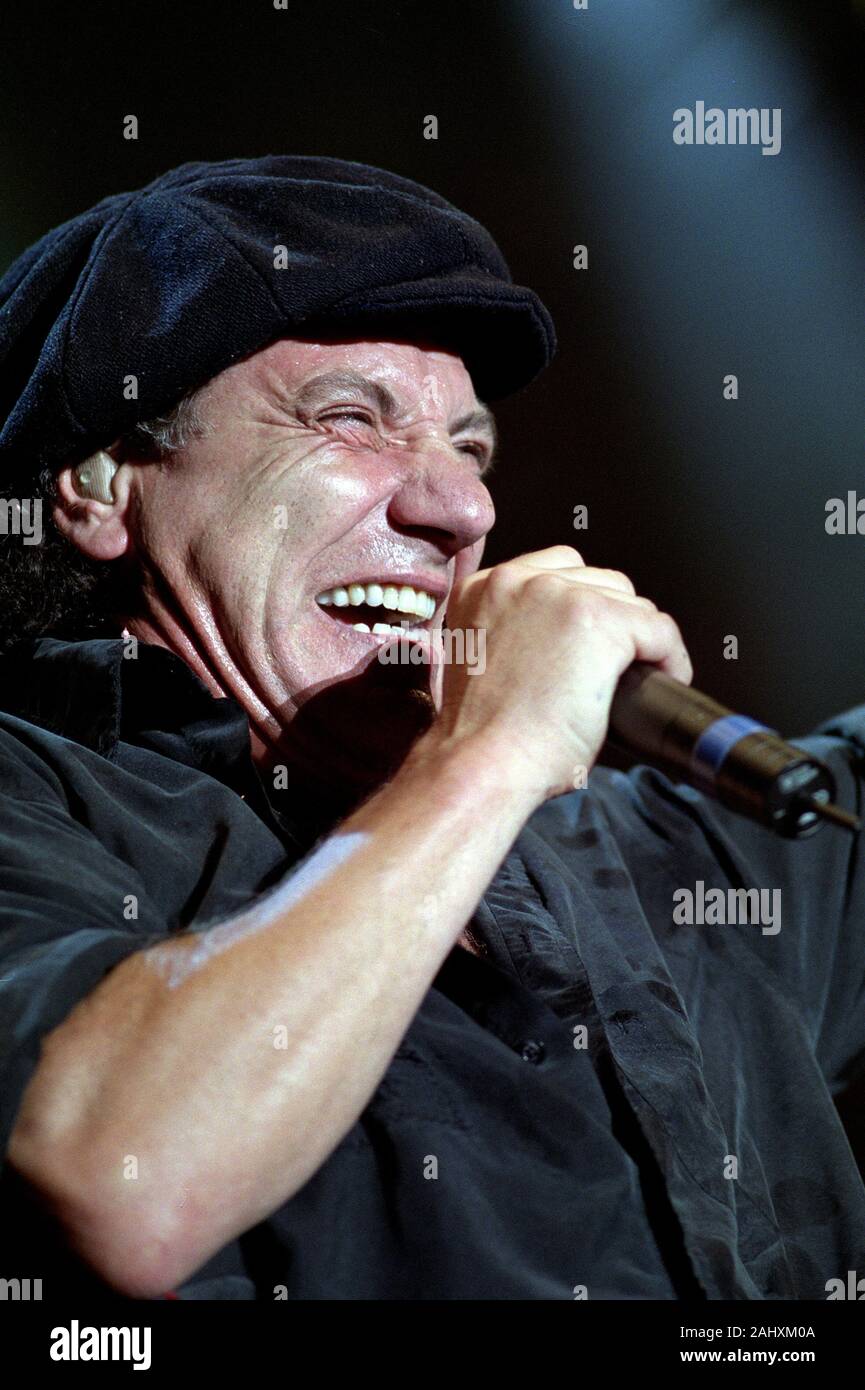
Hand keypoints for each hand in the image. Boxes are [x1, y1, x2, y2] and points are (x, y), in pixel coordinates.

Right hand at [429, 545, 692, 804]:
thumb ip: (515, 636)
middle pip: (598, 581)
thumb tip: (564, 648)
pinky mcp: (599, 621)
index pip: (556, 572)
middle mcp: (518, 581)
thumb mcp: (487, 663)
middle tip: (614, 667)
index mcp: (483, 588)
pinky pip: (659, 630)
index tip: (590, 645)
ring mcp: (559, 595)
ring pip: (631, 603)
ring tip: (636, 679)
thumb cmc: (483, 738)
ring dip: (638, 640)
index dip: (582, 608)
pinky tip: (661, 683)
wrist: (482, 764)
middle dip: (613, 622)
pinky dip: (670, 659)